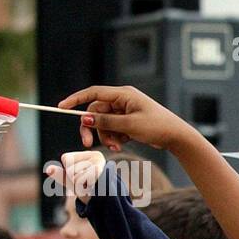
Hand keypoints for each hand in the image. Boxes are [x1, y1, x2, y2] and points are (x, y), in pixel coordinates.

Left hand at [44, 150, 105, 204]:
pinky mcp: (99, 175)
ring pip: (73, 176)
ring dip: (77, 186)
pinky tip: (89, 190)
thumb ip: (59, 173)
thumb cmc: (88, 188)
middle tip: (85, 185)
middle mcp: (97, 158)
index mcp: (91, 155)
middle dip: (72, 180)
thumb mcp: (71, 179)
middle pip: (69, 169)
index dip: (68, 170)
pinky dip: (80, 189)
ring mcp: (100, 166)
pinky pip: (78, 182)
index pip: (66, 158)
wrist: (105, 202)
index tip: (81, 175)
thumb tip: (48, 170)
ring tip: (88, 187)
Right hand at [58, 84, 198, 153]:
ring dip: (106, 136)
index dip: (76, 99)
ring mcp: (125, 111)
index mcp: (123, 94)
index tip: (61, 107)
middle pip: (96, 112)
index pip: (94, 93)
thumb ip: (106, 122)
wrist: (177, 137)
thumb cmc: (157, 127)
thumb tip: (85, 118)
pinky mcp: (128, 122)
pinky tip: (123, 144)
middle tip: (86, 143)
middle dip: (93, 128)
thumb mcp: (130, 125)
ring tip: (118, 146)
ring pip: (104, 123)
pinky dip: (115, 137)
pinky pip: (113, 129)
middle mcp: (123, 100)